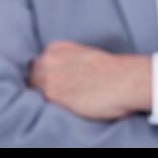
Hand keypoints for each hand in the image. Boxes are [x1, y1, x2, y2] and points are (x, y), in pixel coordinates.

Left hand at [28, 39, 151, 119]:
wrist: (125, 79)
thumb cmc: (111, 70)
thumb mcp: (84, 55)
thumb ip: (66, 60)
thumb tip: (58, 75)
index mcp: (55, 48)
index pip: (38, 66)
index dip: (45, 77)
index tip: (55, 84)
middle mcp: (47, 60)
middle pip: (32, 79)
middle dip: (41, 87)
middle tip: (61, 96)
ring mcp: (46, 78)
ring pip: (33, 93)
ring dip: (45, 99)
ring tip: (65, 102)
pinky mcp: (51, 96)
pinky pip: (39, 105)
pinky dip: (49, 108)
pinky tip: (66, 107)